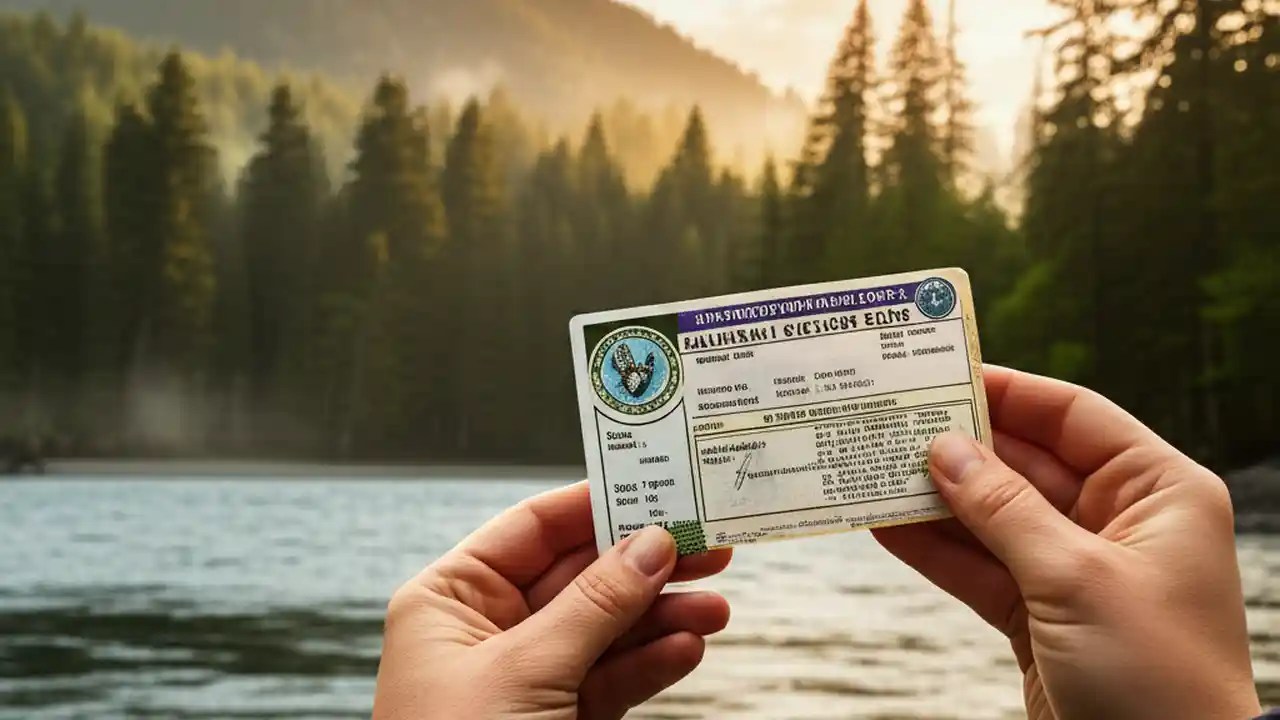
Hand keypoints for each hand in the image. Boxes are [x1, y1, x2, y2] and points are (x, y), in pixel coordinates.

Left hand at [372, 482, 731, 719]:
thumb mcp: (524, 671)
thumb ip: (594, 605)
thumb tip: (651, 544)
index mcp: (450, 599)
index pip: (533, 529)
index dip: (597, 506)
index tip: (659, 488)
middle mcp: (486, 630)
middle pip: (580, 576)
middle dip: (646, 565)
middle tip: (710, 545)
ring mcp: (524, 679)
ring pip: (605, 631)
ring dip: (662, 618)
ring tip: (716, 606)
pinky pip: (611, 680)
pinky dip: (651, 665)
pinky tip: (689, 648)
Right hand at [874, 366, 1260, 719]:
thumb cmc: (1155, 680)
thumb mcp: (1076, 580)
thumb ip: (1004, 510)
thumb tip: (943, 449)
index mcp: (1158, 492)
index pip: (1074, 416)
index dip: (1008, 392)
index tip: (941, 376)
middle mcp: (1120, 522)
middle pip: (1025, 464)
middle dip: (959, 448)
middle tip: (889, 424)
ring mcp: (1077, 572)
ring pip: (994, 518)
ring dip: (937, 500)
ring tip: (872, 470)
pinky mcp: (1042, 618)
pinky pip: (981, 568)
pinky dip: (936, 551)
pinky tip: (887, 527)